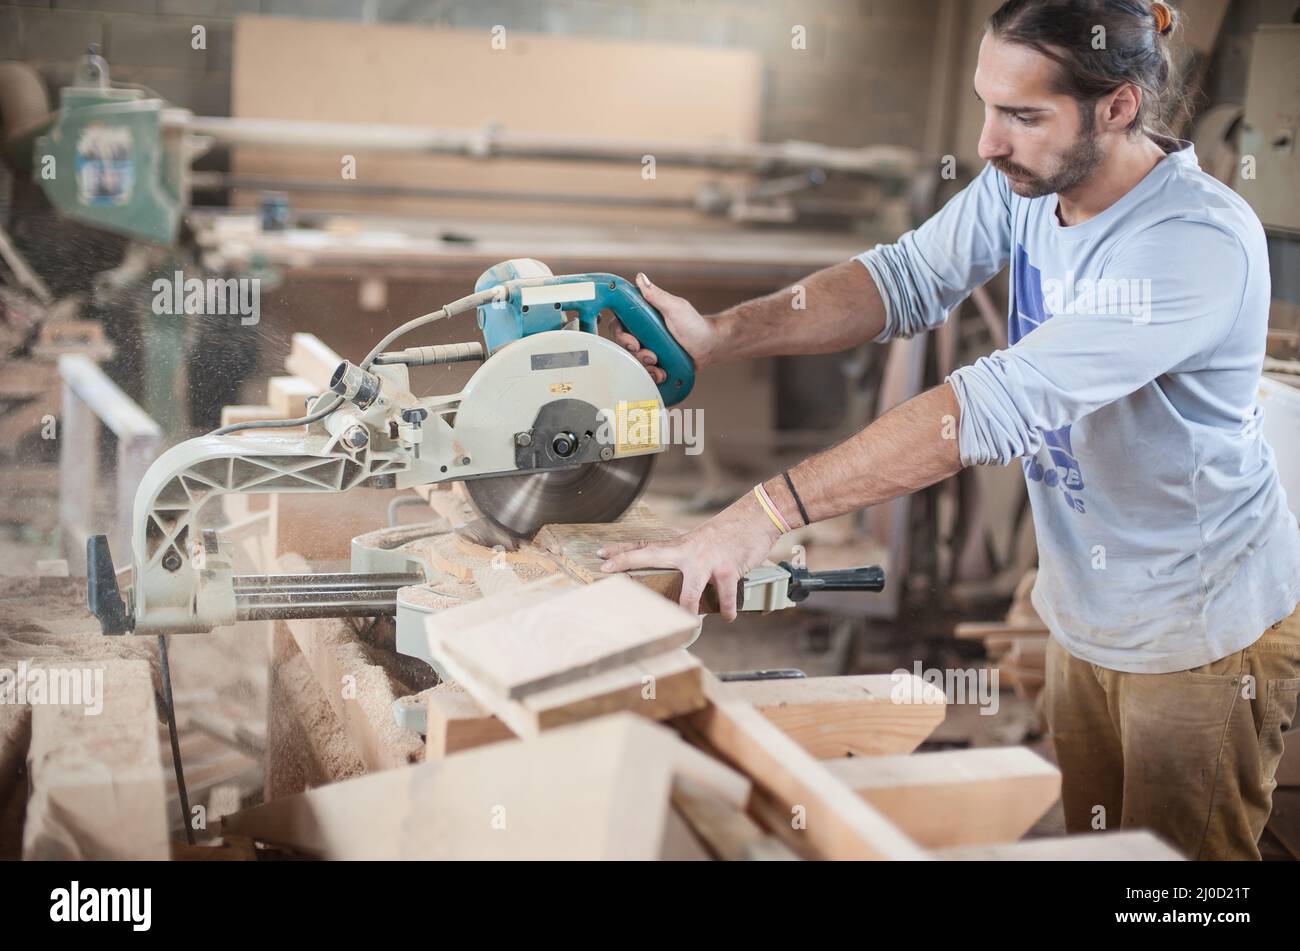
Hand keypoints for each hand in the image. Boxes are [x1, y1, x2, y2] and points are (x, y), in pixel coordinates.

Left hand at [596, 491, 779, 620]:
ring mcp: (707, 560)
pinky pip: (724, 597)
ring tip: (687, 626)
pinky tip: (727, 616)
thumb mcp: (703, 544)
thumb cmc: (729, 534)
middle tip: (607, 568)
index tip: (601, 554)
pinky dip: (727, 610)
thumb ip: (688, 562)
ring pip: (690, 591)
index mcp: (682, 546)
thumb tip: (681, 588)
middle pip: (651, 554)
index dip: (623, 550)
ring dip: (688, 610)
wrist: (757, 516)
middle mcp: (689, 551)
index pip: (647, 547)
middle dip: (628, 560)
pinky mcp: (728, 568)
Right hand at [609, 272, 718, 383]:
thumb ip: (656, 295)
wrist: (710, 346)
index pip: (618, 324)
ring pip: (635, 361)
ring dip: (646, 367)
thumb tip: (640, 277)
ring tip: (660, 367)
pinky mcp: (656, 363)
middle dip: (636, 354)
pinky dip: (653, 375)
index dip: (621, 335)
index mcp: (642, 317)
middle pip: (624, 346)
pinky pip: (646, 372)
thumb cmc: (694, 324)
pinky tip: (663, 374)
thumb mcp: (675, 308)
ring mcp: (649, 348)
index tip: (633, 342)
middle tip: (652, 356)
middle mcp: (642, 332)